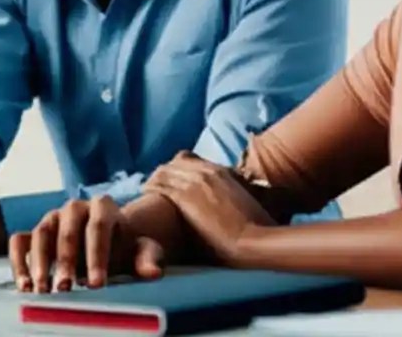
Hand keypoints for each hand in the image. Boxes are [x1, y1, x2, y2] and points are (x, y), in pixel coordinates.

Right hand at [8, 196, 163, 292]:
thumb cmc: (124, 247)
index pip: (98, 227)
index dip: (97, 256)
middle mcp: (74, 207)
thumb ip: (146, 259)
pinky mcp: (34, 232)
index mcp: (103, 206)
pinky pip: (19, 242)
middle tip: (66, 287)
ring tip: (43, 290)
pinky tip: (24, 285)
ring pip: (40, 234)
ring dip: (39, 263)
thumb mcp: (140, 251)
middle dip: (65, 261)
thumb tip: (153, 272)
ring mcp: (51, 217)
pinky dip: (19, 262)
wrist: (107, 242)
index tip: (96, 284)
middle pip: (67, 231)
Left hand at [144, 152, 273, 264]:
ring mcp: (194, 183)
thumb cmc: (258, 232)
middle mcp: (206, 172)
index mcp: (221, 173)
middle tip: (154, 188)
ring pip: (163, 173)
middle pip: (173, 164)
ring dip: (153, 181)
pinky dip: (149, 190)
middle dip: (163, 175)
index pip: (189, 160)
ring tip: (146, 193)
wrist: (255, 241)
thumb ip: (235, 199)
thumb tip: (237, 210)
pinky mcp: (184, 197)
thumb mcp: (247, 206)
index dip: (177, 170)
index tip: (172, 182)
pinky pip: (158, 186)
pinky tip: (144, 199)